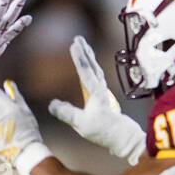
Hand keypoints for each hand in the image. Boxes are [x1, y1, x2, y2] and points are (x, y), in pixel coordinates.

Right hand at [48, 36, 145, 164]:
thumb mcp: (81, 124)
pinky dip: (90, 66)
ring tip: (81, 45)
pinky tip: (88, 65)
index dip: (79, 58)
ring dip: (88, 56)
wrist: (122, 136)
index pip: (85, 71)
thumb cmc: (103, 131)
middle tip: (77, 38)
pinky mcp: (102, 95)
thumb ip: (67, 113)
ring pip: (94, 68)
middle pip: (91, 65)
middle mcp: (100, 89)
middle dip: (84, 51)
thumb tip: (52, 104)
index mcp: (95, 93)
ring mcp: (102, 91)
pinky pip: (95, 75)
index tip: (73, 45)